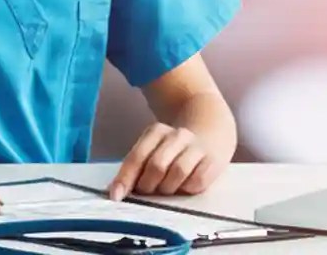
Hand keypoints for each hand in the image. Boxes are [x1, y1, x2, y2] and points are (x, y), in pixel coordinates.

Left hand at [108, 123, 225, 199]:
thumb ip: (134, 169)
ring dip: (169, 187)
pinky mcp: (213, 159)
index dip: (125, 178)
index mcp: (156, 131)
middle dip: (148, 185)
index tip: (116, 196)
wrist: (212, 130)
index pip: (137, 157)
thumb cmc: (174, 150)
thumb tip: (114, 192)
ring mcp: (196, 146)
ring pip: (178, 172)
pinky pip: (198, 181)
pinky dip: (189, 188)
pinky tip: (186, 186)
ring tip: (168, 189)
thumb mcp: (152, 150)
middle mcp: (177, 135)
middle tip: (149, 191)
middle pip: (157, 165)